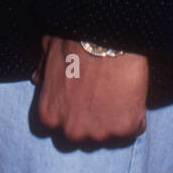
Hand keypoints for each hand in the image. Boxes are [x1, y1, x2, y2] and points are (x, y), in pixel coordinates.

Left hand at [31, 34, 148, 144]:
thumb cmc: (75, 38)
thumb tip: (37, 78)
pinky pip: (133, 129)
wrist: (106, 35)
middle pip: (84, 137)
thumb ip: (42, 69)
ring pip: (109, 136)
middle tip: (103, 97)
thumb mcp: (49, 49)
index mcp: (48, 116)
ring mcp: (99, 134)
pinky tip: (132, 95)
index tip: (82, 99)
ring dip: (114, 120)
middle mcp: (71, 131)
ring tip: (119, 93)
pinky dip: (136, 115)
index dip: (72, 112)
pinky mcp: (124, 129)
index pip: (59, 128)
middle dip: (92, 121)